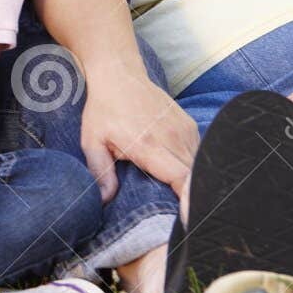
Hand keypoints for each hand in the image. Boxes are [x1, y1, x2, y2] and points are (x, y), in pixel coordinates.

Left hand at [79, 62, 196, 207]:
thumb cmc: (103, 110)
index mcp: (148, 144)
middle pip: (195, 176)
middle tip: (188, 215)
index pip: (181, 177)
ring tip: (186, 196)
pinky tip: (182, 173)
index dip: (190, 199)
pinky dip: (194, 166)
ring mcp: (184, 129)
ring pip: (199, 165)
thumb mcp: (92, 141)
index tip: (192, 218)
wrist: (119, 74)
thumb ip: (100, 172)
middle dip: (194, 197)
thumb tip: (103, 201)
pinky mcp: (189, 125)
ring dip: (194, 181)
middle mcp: (172, 137)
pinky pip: (198, 152)